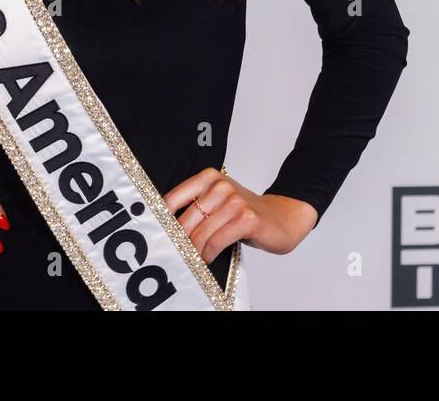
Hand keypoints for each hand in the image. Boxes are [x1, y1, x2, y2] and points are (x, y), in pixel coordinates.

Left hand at [163, 167, 317, 261]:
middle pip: (186, 221)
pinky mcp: (246, 219)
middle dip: (178, 242)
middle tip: (174, 255)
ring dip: (194, 252)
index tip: (155, 236)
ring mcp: (235, 202)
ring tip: (192, 260)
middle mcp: (221, 186)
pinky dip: (209, 255)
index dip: (161, 220)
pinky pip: (217, 242)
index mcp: (209, 177)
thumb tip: (164, 227)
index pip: (173, 198)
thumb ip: (196, 206)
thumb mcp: (219, 201)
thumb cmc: (245, 212)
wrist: (283, 215)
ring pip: (201, 234)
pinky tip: (208, 260)